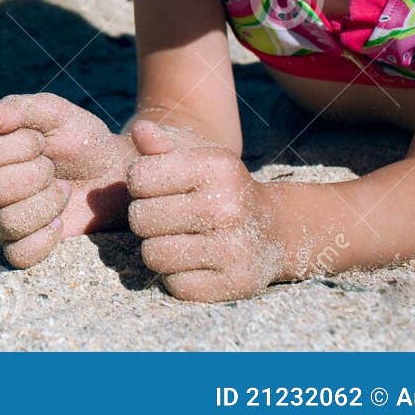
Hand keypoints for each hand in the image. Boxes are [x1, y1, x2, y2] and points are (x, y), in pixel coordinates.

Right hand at [0, 93, 134, 267]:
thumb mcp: (56, 113)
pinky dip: (43, 240)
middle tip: (53, 168)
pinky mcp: (19, 245)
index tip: (42, 141)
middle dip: (35, 176)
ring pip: (5, 223)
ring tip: (62, 192)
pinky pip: (18, 255)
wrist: (111, 173)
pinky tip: (59, 222)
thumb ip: (21, 109)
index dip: (19, 148)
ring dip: (45, 205)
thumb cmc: (79, 139)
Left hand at [124, 119, 282, 301]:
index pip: (138, 178)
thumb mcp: (199, 161)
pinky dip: (177, 275)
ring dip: (157, 249)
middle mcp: (226, 207)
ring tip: (177, 239)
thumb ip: (162, 147)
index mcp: (216, 168)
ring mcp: (232, 248)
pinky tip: (195, 261)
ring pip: (152, 254)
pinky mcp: (234, 284)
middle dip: (145, 218)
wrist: (276, 230)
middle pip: (140, 219)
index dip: (140, 184)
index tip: (157, 187)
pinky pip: (174, 284)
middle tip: (166, 217)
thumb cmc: (223, 190)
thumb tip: (139, 131)